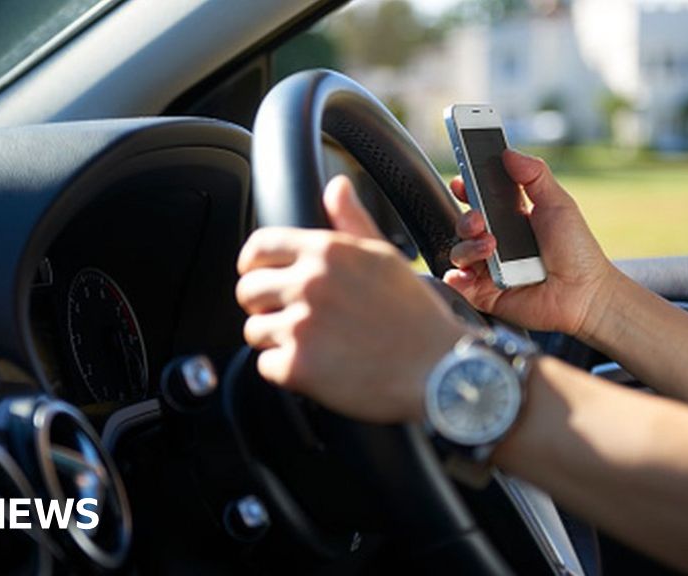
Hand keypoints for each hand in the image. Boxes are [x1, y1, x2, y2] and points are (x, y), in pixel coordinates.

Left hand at [236, 176, 465, 422]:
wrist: (439, 371)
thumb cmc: (416, 317)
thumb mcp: (385, 257)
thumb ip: (351, 221)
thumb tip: (336, 187)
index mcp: (327, 251)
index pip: (259, 247)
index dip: (253, 264)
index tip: (258, 276)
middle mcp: (309, 283)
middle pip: (248, 290)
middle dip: (263, 304)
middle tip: (289, 316)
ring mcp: (301, 326)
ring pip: (254, 329)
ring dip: (275, 340)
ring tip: (310, 343)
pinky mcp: (298, 366)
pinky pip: (265, 366)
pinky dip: (286, 371)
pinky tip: (317, 367)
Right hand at [443, 150, 621, 339]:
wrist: (585, 294)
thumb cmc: (578, 252)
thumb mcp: (559, 204)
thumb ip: (534, 175)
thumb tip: (509, 153)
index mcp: (512, 218)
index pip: (480, 199)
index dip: (467, 188)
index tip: (463, 181)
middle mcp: (497, 242)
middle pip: (464, 224)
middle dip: (466, 218)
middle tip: (479, 219)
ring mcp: (489, 268)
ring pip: (458, 251)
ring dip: (467, 247)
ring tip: (490, 248)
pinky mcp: (484, 293)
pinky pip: (457, 283)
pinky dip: (456, 277)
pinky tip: (470, 273)